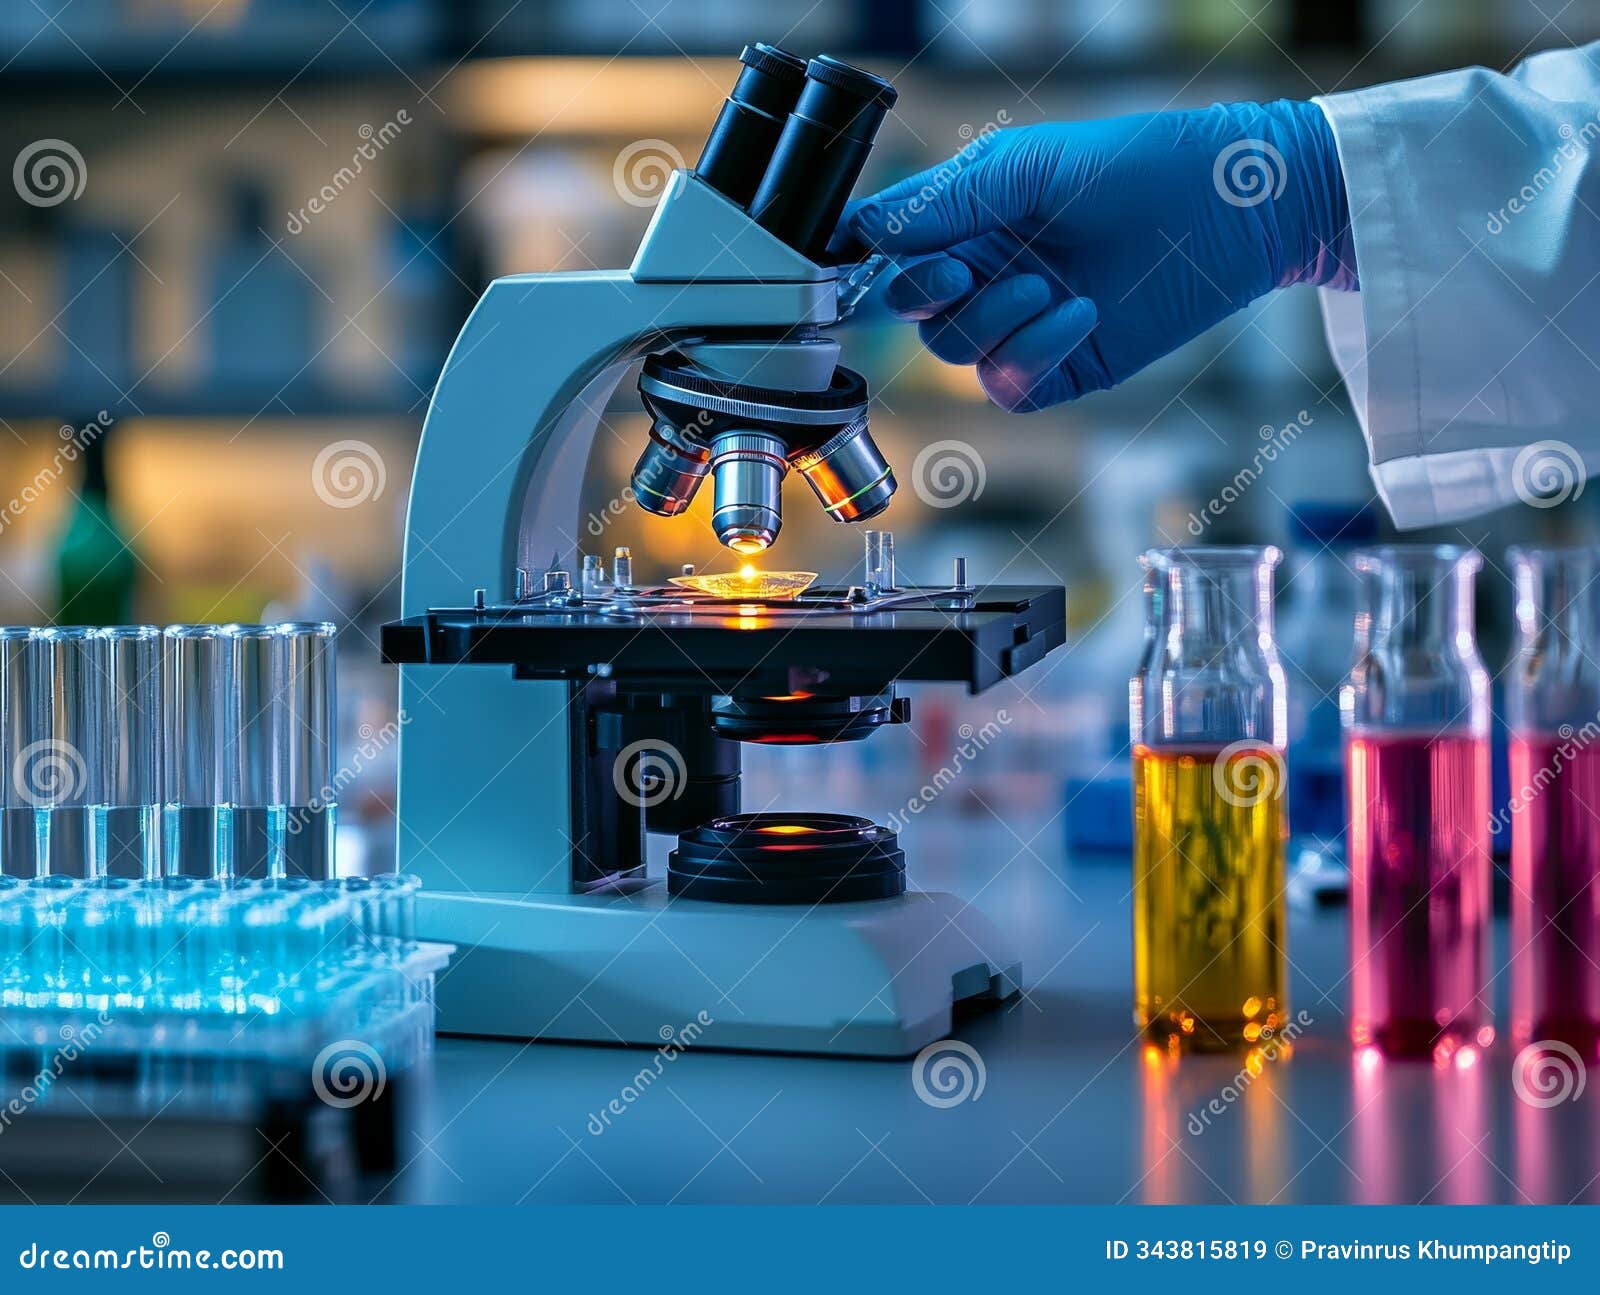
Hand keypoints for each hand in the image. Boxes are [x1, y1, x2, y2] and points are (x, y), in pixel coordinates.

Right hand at [840, 100, 1352, 410]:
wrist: (1229, 209)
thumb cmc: (1135, 166)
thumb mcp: (1027, 168)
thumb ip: (944, 202)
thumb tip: (860, 227)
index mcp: (971, 219)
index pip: (894, 251)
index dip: (874, 261)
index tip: (869, 255)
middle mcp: (988, 273)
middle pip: (914, 313)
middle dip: (930, 294)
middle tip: (965, 268)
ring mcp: (1022, 324)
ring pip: (957, 351)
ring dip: (995, 320)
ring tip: (1049, 284)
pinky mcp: (1060, 367)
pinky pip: (1009, 385)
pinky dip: (1034, 353)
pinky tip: (1081, 314)